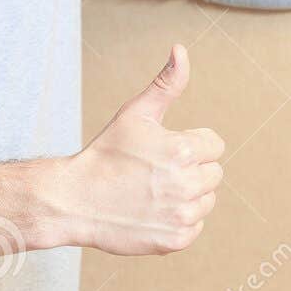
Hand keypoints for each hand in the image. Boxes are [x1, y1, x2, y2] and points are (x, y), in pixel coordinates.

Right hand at [64, 43, 225, 254]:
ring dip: (188, 197)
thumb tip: (181, 49)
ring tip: (154, 192)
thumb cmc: (106, 153)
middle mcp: (186, 184)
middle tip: (156, 173)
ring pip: (207, 201)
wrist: (76, 200)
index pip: (214, 146)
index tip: (163, 151)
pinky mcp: (176, 240)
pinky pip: (196, 227)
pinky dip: (179, 222)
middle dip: (191, 170)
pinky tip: (153, 212)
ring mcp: (181, 215)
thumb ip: (166, 83)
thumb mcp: (135, 113)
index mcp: (183, 150)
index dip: (190, 145)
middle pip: (214, 174)